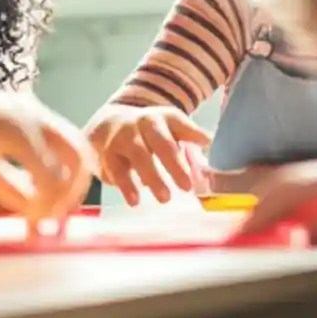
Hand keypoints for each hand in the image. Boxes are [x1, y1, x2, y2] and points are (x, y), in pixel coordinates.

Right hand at [0, 91, 92, 225]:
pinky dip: (42, 198)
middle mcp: (34, 113)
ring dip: (60, 198)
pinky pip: (44, 172)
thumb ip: (10, 184)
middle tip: (59, 219)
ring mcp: (27, 119)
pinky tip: (29, 215)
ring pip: (68, 164)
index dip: (71, 181)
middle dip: (75, 191)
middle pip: (79, 153)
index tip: (59, 208)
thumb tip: (31, 209)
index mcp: (29, 117)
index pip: (70, 148)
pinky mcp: (14, 131)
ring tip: (42, 222)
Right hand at [84, 104, 210, 205]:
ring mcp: (121, 137)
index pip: (178, 122)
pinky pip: (115, 169)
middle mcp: (140, 124)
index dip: (192, 133)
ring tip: (165, 198)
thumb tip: (211, 148)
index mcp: (160, 117)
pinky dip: (125, 185)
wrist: (106, 124)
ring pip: (137, 155)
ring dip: (151, 176)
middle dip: (173, 162)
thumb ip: (190, 137)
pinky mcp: (105, 153)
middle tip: (187, 186)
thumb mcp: (168, 128)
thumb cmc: (146, 133)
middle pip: (159, 140)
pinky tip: (134, 200)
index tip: (207, 145)